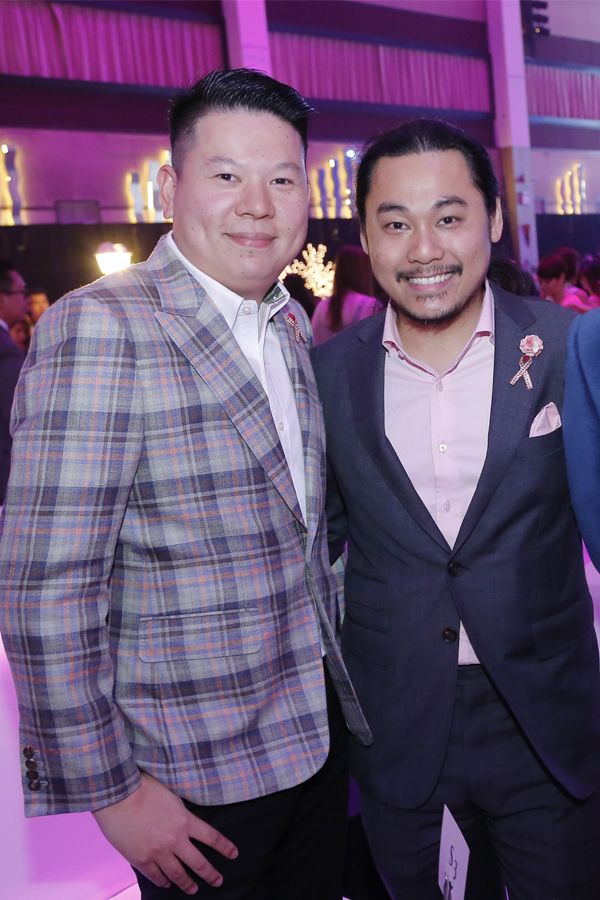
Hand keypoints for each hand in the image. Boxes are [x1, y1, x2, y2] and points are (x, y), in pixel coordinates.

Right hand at [93, 772, 238, 893]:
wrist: (119, 795)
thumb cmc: (144, 787)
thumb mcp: (172, 794)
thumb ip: (181, 810)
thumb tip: (187, 817)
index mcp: (185, 820)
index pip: (212, 837)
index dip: (225, 847)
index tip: (234, 854)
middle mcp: (175, 839)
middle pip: (199, 862)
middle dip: (211, 874)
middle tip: (218, 881)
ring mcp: (158, 852)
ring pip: (178, 874)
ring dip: (188, 883)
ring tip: (194, 889)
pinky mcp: (141, 859)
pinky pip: (156, 876)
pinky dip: (164, 881)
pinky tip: (167, 884)